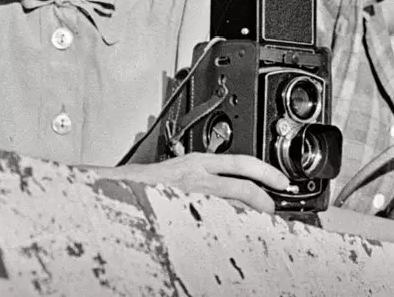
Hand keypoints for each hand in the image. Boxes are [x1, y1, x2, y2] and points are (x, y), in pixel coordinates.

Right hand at [99, 153, 290, 212]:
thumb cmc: (139, 183)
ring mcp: (190, 193)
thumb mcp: (175, 171)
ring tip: (260, 223)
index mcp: (197, 161)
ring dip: (251, 213)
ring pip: (232, 201)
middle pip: (243, 182)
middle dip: (265, 196)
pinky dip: (228, 225)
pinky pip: (213, 218)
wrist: (112, 188)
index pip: (240, 162)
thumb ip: (199, 176)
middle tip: (276, 207)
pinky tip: (235, 233)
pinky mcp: (182, 209)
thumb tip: (225, 193)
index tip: (280, 181)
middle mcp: (197, 173)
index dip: (265, 171)